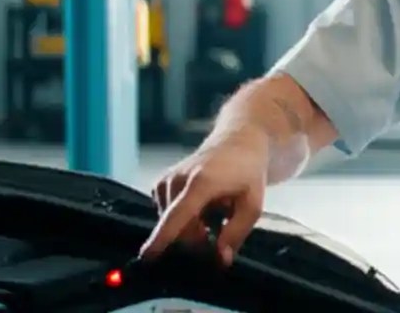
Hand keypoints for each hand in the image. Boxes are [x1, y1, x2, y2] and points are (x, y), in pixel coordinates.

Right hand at [139, 127, 270, 266]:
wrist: (238, 141)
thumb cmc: (247, 171)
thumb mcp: (252, 203)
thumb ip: (236, 233)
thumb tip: (220, 258)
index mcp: (200, 182)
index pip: (177, 216)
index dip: (162, 238)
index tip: (147, 256)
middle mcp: (177, 179)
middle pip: (177, 228)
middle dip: (197, 237)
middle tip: (220, 224)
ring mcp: (166, 180)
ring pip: (172, 223)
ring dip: (192, 226)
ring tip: (213, 208)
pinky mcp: (160, 183)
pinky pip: (167, 214)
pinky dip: (183, 216)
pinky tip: (200, 205)